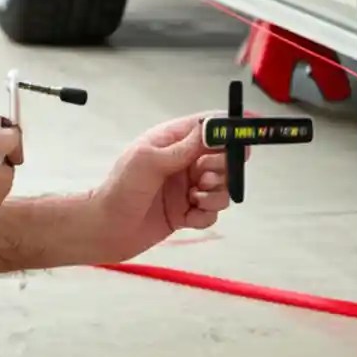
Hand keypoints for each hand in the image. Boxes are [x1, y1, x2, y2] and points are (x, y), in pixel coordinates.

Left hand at [82, 113, 238, 263]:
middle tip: (202, 177)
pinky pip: (213, 212)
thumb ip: (185, 146)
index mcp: (174, 141)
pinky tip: (186, 217)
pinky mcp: (189, 211)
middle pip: (225, 158)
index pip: (211, 126)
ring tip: (193, 199)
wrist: (105, 230)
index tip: (251, 131)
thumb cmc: (119, 190)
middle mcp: (185, 162)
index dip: (232, 127)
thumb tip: (214, 129)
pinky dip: (204, 215)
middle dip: (222, 169)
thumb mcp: (149, 161)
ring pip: (224, 187)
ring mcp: (188, 187)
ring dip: (214, 195)